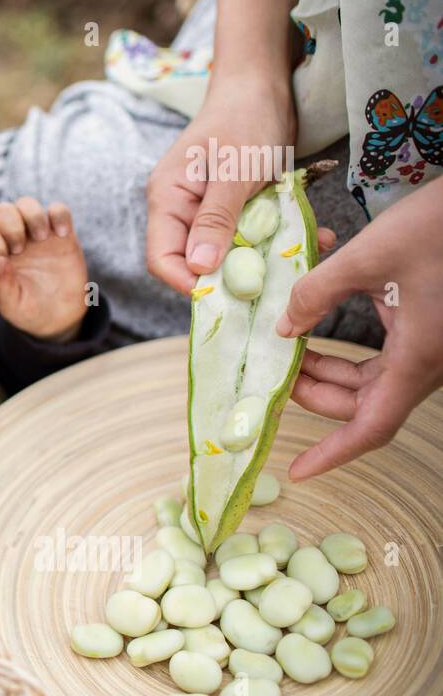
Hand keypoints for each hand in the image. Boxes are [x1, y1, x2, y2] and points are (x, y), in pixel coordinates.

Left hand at [0, 197, 88, 341]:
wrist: (58, 316)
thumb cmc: (27, 310)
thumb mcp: (9, 304)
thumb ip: (1, 285)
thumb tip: (0, 259)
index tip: (3, 257)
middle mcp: (13, 239)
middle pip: (3, 210)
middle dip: (9, 224)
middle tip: (20, 249)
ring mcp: (37, 234)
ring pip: (27, 204)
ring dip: (32, 215)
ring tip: (40, 238)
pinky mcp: (62, 235)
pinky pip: (59, 210)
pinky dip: (60, 215)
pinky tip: (62, 235)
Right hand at [145, 75, 295, 293]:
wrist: (263, 84)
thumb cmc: (244, 118)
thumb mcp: (235, 171)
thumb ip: (216, 220)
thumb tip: (199, 269)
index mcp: (168, 199)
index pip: (162, 258)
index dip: (188, 282)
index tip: (227, 294)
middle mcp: (182, 208)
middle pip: (195, 260)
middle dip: (233, 274)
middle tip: (272, 280)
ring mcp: (207, 208)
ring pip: (227, 251)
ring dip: (264, 257)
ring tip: (304, 251)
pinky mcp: (233, 206)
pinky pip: (249, 234)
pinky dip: (277, 239)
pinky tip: (310, 235)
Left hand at [278, 183, 442, 479]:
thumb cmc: (438, 226)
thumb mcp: (367, 255)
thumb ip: (317, 294)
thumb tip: (281, 328)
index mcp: (418, 358)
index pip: (372, 427)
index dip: (333, 454)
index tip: (296, 470)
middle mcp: (426, 363)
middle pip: (362, 404)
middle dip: (313, 395)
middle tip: (270, 376)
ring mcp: (428, 349)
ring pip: (369, 383)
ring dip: (324, 372)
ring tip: (283, 349)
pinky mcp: (427, 331)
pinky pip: (380, 360)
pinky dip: (343, 354)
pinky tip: (310, 327)